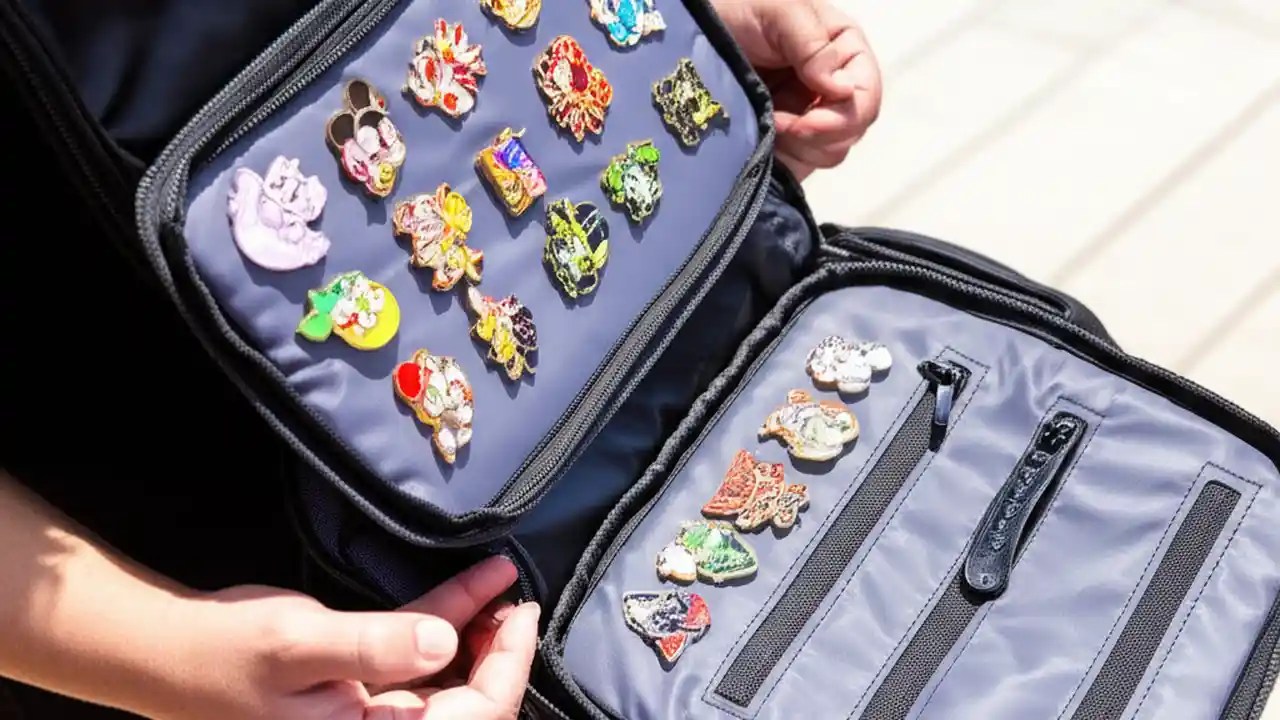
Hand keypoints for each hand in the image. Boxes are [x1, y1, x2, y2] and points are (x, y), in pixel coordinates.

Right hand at [142, 556, 537, 719]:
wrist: (167, 651)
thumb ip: (375, 645)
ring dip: (480, 636)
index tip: (520, 610)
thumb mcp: (300, 646)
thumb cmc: (224, 653)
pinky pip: (418, 659)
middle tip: (514, 596)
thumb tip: (444, 641)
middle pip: (470, 703)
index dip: (507, 665)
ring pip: (449, 680)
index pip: (472, 716)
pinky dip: (448, 625)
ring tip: (501, 586)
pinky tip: (471, 588)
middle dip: (501, 651)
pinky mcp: (361, 683)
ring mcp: (371, 710)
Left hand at [712, 0, 881, 180]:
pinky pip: (805, 164)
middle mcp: (833, 85)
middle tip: (776, 122)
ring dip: (802, 147)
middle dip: (820, 133)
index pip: (867, 94)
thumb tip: (842, 90)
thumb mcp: (780, 11)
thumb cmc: (735, 10)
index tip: (805, 123)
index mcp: (843, 51)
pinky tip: (764, 139)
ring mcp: (810, 114)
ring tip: (766, 123)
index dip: (845, 116)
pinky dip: (789, 158)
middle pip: (854, 128)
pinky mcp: (788, 141)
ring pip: (833, 151)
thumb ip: (813, 46)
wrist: (690, 35)